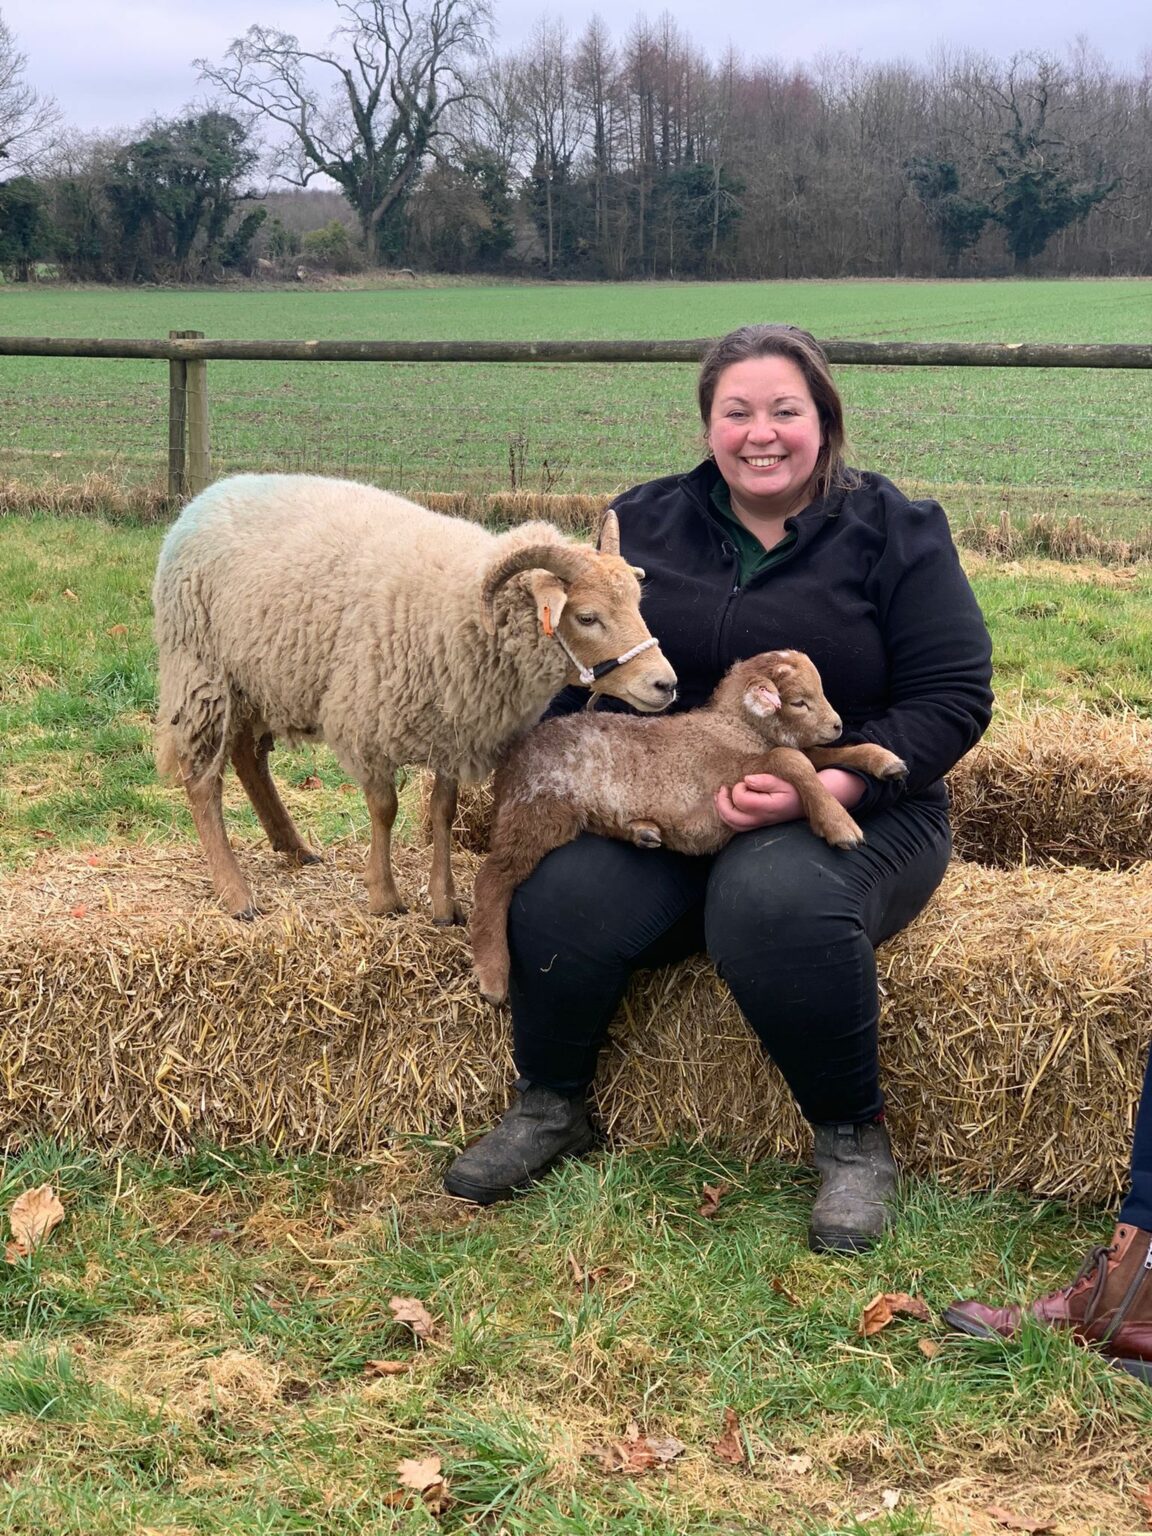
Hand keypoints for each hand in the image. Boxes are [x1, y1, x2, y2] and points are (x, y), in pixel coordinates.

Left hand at [715, 768, 865, 831]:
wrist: (813, 801)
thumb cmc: (798, 787)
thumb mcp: (786, 779)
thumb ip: (766, 780)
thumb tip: (747, 780)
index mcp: (769, 806)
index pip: (742, 801)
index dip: (738, 789)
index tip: (746, 780)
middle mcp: (763, 819)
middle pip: (733, 818)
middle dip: (722, 803)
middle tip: (721, 789)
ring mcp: (761, 824)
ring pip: (734, 824)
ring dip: (723, 810)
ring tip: (720, 795)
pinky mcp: (760, 824)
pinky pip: (739, 826)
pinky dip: (729, 816)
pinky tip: (728, 803)